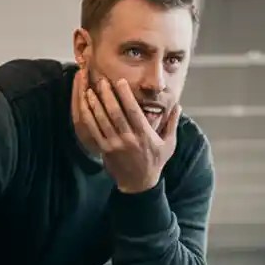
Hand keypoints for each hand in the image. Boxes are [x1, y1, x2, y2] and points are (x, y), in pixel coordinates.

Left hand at [77, 77, 181, 192]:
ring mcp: (115, 145)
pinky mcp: (105, 150)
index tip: (120, 81)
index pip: (133, 111)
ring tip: (90, 90)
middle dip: (108, 95)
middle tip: (102, 81)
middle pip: (115, 113)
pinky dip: (89, 117)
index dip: (125, 95)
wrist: (139, 184)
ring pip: (103, 120)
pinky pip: (95, 131)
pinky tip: (85, 106)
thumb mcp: (169, 144)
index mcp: (144, 135)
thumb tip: (179, 105)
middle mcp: (129, 139)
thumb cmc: (155, 162)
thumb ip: (172, 123)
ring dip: (96, 104)